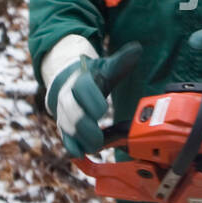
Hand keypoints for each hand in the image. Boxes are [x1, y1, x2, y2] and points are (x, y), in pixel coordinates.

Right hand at [45, 42, 141, 156]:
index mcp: (80, 79)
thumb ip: (121, 61)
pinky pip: (64, 138)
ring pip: (66, 127)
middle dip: (84, 126)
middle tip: (99, 139)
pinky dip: (72, 147)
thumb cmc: (93, 75)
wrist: (67, 79)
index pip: (81, 88)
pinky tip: (81, 153)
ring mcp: (63, 112)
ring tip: (95, 147)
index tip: (103, 109)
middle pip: (70, 111)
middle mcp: (68, 96)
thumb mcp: (106, 67)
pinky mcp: (64, 126)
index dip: (91, 99)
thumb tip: (138, 49)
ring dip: (80, 139)